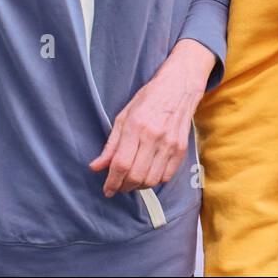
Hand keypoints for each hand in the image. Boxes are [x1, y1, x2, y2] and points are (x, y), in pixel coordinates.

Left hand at [88, 40, 214, 196]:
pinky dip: (155, 181)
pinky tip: (148, 174)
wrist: (179, 88)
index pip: (121, 164)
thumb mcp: (124, 116)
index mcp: (136, 126)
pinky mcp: (181, 149)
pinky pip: (167, 176)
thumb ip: (110, 144)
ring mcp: (170, 144)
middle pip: (136, 175)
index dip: (112, 182)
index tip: (107, 189)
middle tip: (118, 186)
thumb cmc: (149, 100)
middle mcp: (154, 136)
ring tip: (132, 181)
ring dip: (139, 186)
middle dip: (123, 187)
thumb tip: (96, 166)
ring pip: (151, 180)